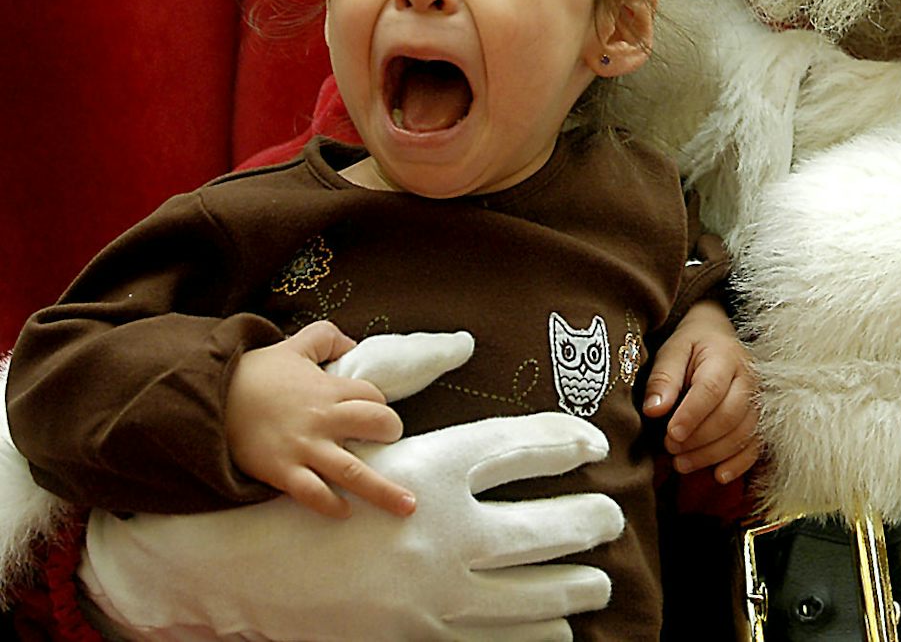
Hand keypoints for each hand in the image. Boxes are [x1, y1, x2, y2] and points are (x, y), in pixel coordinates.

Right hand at [82, 331, 625, 641]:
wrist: (233, 568)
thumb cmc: (295, 482)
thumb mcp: (349, 422)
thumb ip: (407, 374)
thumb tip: (456, 342)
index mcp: (432, 467)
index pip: (527, 444)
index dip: (569, 440)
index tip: (595, 443)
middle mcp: (442, 529)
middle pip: (549, 528)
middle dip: (591, 524)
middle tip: (612, 520)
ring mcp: (434, 591)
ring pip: (535, 593)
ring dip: (575, 588)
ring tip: (599, 583)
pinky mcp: (420, 635)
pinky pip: (497, 638)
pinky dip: (533, 634)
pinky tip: (556, 629)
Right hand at [226, 320, 410, 517]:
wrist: (206, 397)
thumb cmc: (252, 373)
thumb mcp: (292, 346)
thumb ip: (326, 338)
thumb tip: (352, 345)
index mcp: (328, 389)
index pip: (373, 397)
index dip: (379, 405)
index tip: (375, 414)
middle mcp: (323, 419)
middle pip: (376, 425)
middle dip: (390, 433)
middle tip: (391, 441)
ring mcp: (304, 448)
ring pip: (354, 471)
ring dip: (384, 491)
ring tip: (408, 507)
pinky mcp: (282, 472)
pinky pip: (314, 494)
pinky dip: (333, 506)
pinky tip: (345, 512)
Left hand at [641, 300, 759, 483]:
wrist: (718, 338)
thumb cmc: (691, 346)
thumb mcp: (672, 351)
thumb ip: (663, 378)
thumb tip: (654, 410)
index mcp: (725, 356)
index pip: (711, 389)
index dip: (691, 415)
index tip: (670, 433)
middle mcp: (748, 379)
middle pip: (730, 415)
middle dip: (699, 438)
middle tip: (670, 448)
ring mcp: (758, 401)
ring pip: (743, 433)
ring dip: (712, 454)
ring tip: (681, 463)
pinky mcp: (759, 419)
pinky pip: (756, 445)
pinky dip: (739, 463)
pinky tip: (718, 475)